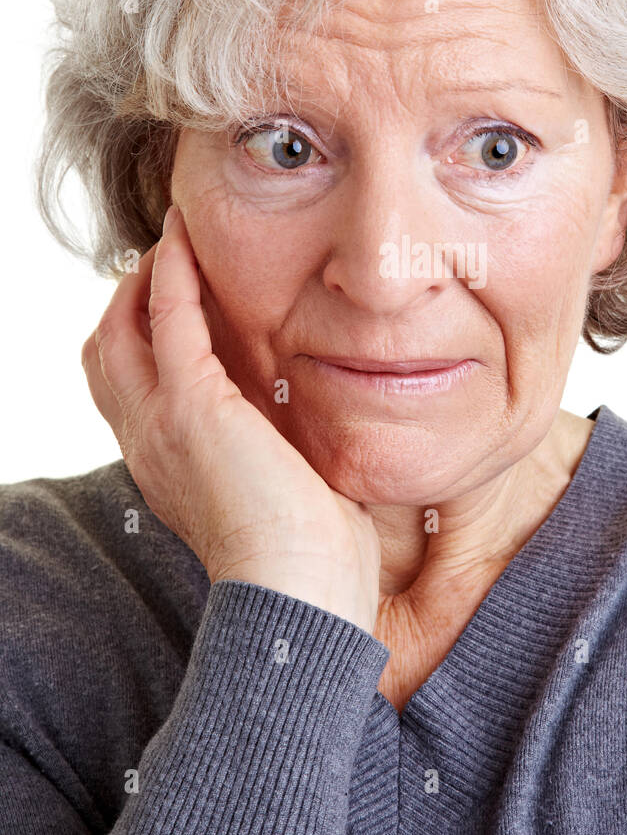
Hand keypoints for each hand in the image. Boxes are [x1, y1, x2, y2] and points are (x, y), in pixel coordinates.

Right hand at [81, 205, 380, 633]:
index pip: (126, 391)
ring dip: (143, 279)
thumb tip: (313, 422)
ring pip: (119, 329)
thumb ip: (279, 449)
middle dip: (127, 302)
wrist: (302, 593)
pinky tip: (184, 242)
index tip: (170, 302)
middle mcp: (147, 445)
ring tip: (173, 243)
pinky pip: (167, 317)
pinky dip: (171, 273)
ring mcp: (160, 424)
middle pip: (105, 354)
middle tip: (164, 260)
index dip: (137, 340)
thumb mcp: (283, 491)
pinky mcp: (191, 405)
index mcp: (166, 469)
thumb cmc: (311, 558)